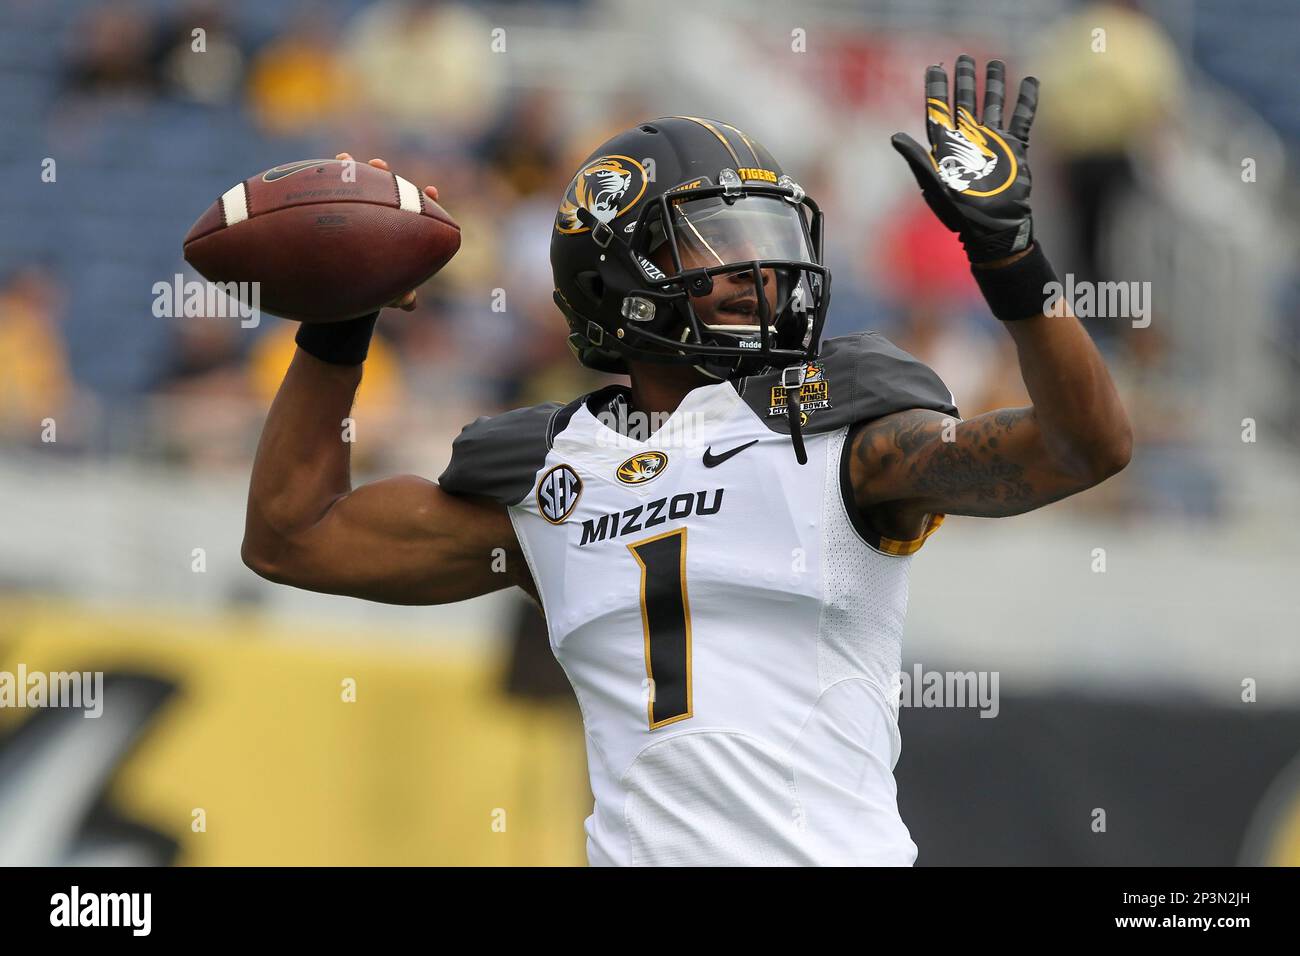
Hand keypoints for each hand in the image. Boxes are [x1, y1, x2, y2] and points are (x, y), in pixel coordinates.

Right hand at [335, 152, 440, 310]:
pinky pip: (328, 194)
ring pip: (357, 187)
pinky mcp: (335, 212)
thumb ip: (399, 295)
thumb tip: (410, 303)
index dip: (426, 200)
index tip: (432, 190)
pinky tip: (310, 173)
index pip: (416, 211)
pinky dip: (323, 182)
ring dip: (350, 170)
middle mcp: (380, 216)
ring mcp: (358, 211)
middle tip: (378, 165)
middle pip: (385, 190)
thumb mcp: (386, 294)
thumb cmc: (374, 289)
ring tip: (343, 159)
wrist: (349, 289)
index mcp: (400, 231)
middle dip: (383, 176)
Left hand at [891, 56, 1038, 262]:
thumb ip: (919, 160)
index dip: (936, 89)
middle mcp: (969, 141)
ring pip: (993, 106)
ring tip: (996, 62)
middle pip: (966, 102)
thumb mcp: (936, 186)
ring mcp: (992, 144)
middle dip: (965, 80)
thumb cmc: (962, 214)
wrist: (995, 228)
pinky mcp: (1013, 150)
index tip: (934, 67)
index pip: (938, 111)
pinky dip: (1026, 101)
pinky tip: (1030, 82)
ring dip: (995, 84)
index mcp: (947, 148)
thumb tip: (894, 137)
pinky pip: (1022, 120)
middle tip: (963, 58)